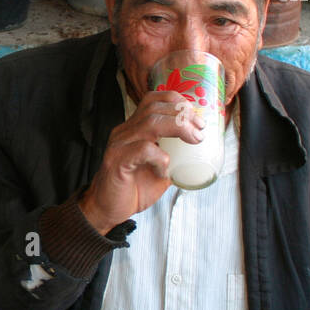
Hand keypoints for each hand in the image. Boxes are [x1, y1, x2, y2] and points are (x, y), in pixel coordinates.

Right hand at [78, 89, 203, 233]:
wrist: (108, 210)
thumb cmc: (133, 189)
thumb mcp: (160, 168)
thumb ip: (174, 157)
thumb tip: (201, 153)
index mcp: (133, 129)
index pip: (152, 100)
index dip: (176, 101)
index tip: (195, 116)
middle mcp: (124, 132)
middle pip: (154, 107)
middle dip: (182, 114)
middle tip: (200, 129)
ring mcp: (119, 145)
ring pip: (150, 122)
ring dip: (178, 127)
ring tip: (193, 140)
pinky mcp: (116, 161)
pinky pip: (142, 149)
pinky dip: (160, 157)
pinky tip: (164, 170)